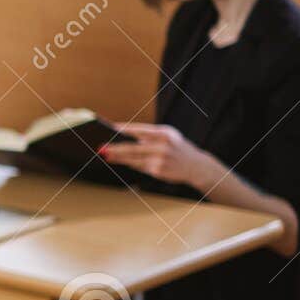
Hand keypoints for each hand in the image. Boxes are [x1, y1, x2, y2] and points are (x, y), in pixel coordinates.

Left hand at [99, 123, 220, 188]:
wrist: (196, 165)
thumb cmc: (177, 147)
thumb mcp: (168, 136)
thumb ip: (149, 135)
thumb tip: (124, 136)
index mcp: (164, 133)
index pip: (140, 129)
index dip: (123, 129)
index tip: (109, 128)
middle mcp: (162, 146)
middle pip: (133, 147)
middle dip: (116, 147)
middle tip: (102, 146)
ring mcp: (160, 159)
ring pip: (134, 159)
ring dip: (118, 157)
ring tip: (106, 155)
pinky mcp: (159, 171)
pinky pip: (140, 166)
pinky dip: (129, 164)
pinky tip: (119, 161)